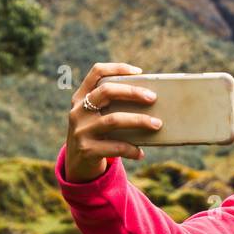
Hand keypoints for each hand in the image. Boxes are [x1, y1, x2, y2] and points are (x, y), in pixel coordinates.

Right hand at [64, 62, 161, 182]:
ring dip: (139, 120)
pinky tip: (140, 153)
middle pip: (105, 92)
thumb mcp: (96, 116)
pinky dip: (131, 149)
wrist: (76, 165)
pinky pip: (115, 147)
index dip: (117, 68)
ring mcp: (81, 130)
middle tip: (153, 97)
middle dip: (132, 92)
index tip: (139, 72)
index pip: (96, 72)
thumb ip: (112, 106)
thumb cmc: (97, 134)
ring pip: (113, 119)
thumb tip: (151, 102)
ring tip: (157, 124)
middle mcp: (78, 111)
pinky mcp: (87, 150)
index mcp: (81, 97)